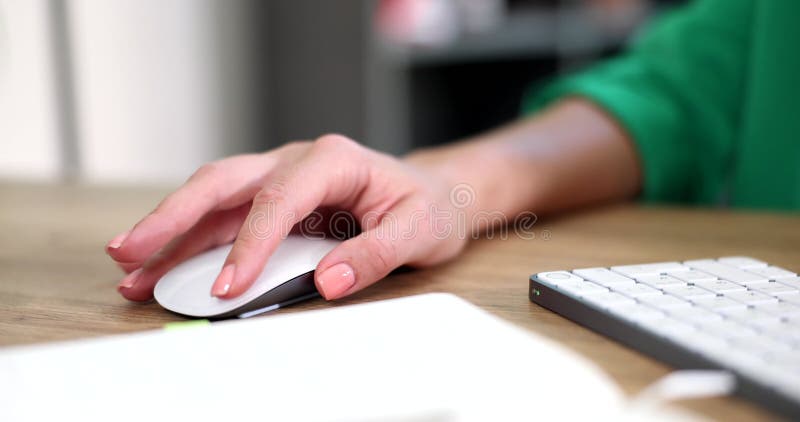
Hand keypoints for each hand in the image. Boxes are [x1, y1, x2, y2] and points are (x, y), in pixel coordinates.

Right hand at [106, 134, 467, 301]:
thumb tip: (328, 281)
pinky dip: (192, 241)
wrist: (434, 193)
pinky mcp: (273, 201)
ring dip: (170, 232)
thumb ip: (376, 254)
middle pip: (223, 183)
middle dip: (172, 217)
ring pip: (213, 199)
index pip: (278, 201)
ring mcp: (280, 178)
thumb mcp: (418, 229)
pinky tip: (164, 264)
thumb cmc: (426, 206)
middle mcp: (297, 162)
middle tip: (129, 252)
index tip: (226, 288)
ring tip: (130, 268)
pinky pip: (224, 218)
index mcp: (332, 160)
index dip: (247, 245)